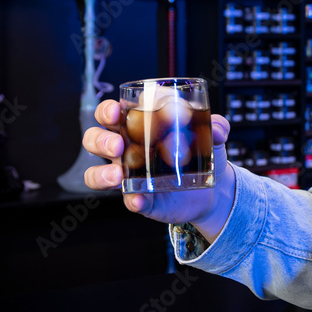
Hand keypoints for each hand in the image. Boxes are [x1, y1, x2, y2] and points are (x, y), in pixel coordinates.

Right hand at [82, 99, 234, 238]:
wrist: (214, 190)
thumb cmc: (203, 153)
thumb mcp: (212, 136)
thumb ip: (217, 127)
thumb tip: (216, 128)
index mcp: (138, 126)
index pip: (112, 113)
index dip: (108, 110)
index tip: (118, 110)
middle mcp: (127, 150)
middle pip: (95, 140)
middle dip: (99, 140)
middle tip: (117, 145)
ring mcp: (130, 176)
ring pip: (96, 174)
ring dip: (101, 173)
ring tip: (117, 175)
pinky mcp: (140, 199)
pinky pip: (128, 200)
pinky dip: (132, 200)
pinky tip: (139, 199)